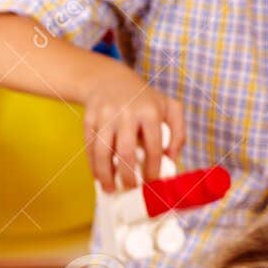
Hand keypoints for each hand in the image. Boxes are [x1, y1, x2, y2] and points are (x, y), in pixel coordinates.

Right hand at [81, 58, 185, 192]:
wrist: (109, 79)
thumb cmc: (143, 98)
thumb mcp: (168, 107)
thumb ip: (179, 131)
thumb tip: (172, 157)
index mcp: (150, 112)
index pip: (154, 148)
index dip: (152, 170)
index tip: (151, 182)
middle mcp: (127, 113)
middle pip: (126, 152)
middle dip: (128, 176)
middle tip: (130, 188)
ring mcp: (105, 115)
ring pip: (102, 152)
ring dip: (106, 175)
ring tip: (110, 188)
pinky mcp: (89, 119)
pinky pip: (89, 147)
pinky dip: (93, 165)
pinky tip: (99, 176)